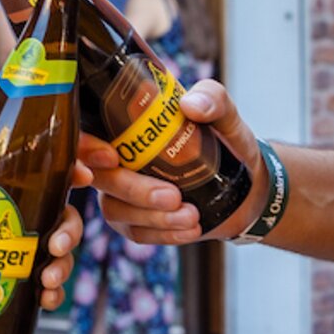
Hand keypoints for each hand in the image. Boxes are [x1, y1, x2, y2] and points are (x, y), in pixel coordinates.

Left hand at [0, 131, 91, 333]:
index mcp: (1, 207)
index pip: (45, 186)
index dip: (71, 177)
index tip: (83, 174)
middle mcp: (15, 234)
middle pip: (61, 222)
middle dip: (71, 231)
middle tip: (57, 244)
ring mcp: (18, 264)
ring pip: (60, 257)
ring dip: (64, 265)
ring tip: (46, 279)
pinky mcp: (17, 295)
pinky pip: (48, 291)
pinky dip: (54, 294)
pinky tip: (46, 299)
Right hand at [81, 79, 265, 242]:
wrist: (247, 181)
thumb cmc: (225, 140)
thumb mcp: (225, 113)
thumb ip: (213, 99)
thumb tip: (190, 105)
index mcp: (125, 127)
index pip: (86, 134)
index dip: (87, 148)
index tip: (112, 156)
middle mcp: (117, 160)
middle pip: (101, 178)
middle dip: (134, 190)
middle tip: (174, 196)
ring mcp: (123, 194)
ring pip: (116, 211)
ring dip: (153, 217)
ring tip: (192, 216)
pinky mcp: (137, 221)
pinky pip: (136, 233)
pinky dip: (163, 235)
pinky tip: (189, 230)